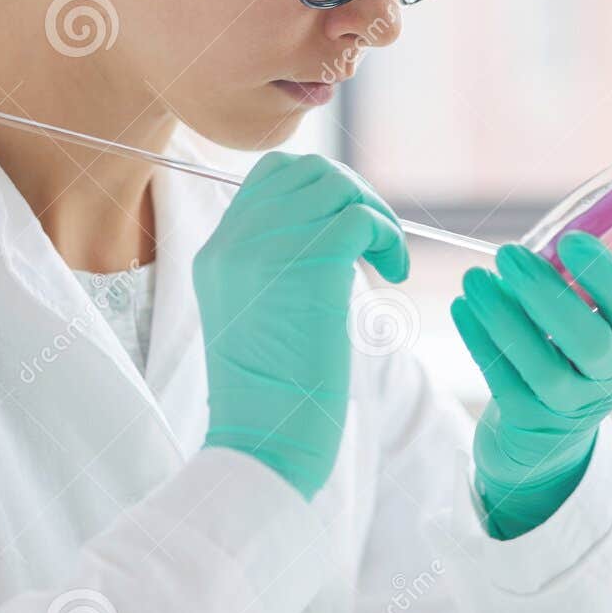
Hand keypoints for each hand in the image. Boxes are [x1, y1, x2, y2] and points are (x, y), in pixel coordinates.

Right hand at [195, 153, 407, 498]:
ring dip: (376, 214)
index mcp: (217, 252)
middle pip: (306, 169)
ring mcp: (265, 251)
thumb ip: (277, 264)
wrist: (261, 443)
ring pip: (336, 186)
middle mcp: (234, 243)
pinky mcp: (307, 269)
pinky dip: (388, 238)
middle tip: (376, 241)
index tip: (350, 231)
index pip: (271, 177)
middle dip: (354, 192)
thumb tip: (338, 226)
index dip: (322, 189)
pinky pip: (361, 219)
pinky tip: (394, 274)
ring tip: (387, 261)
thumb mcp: (258, 314)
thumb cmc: (273, 394)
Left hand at [451, 171, 611, 537]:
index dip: (603, 274)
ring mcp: (570, 404)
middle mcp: (610, 374)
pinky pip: (502, 381)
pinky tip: (462, 307)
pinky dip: (479, 341)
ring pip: (539, 366)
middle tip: (507, 252)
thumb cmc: (587, 339)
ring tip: (473, 278)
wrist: (551, 425)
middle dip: (545, 295)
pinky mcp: (530, 420)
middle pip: (585, 340)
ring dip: (501, 319)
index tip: (570, 238)